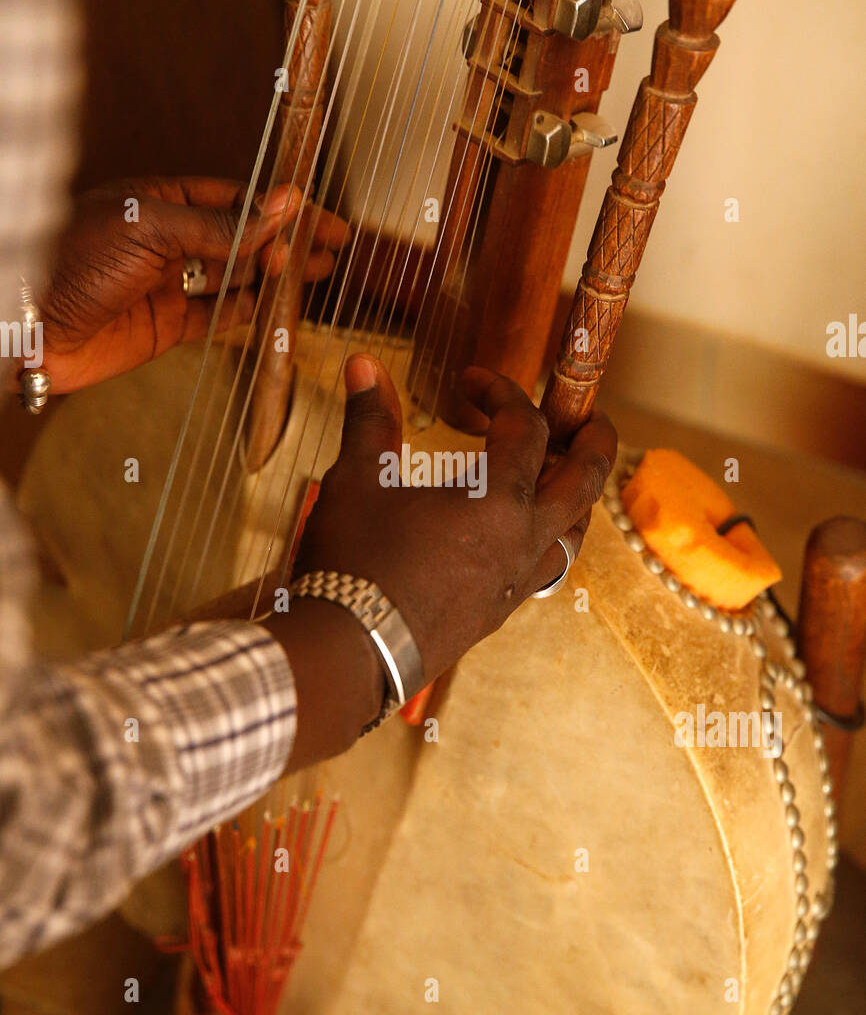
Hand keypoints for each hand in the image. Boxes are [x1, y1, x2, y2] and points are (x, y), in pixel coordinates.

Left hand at [33, 176, 349, 391]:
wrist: (28, 323)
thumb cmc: (71, 260)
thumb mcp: (153, 228)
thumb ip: (224, 224)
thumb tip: (282, 205)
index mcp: (160, 203)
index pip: (235, 199)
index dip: (279, 207)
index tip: (318, 213)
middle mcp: (168, 242)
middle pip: (242, 239)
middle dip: (287, 242)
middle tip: (332, 246)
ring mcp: (169, 286)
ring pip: (237, 278)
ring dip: (277, 276)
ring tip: (318, 273)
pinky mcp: (167, 328)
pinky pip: (220, 318)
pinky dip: (252, 313)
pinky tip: (280, 307)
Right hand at [268, 353, 616, 765]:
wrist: (350, 651)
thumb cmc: (353, 561)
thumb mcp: (355, 480)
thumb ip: (371, 419)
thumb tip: (362, 363)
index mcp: (496, 500)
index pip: (525, 428)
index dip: (503, 393)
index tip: (472, 381)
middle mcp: (521, 540)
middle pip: (584, 481)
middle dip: (596, 442)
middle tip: (594, 420)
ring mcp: (516, 582)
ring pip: (574, 532)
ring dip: (577, 496)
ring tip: (563, 475)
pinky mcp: (500, 612)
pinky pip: (547, 568)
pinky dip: (548, 538)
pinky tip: (522, 533)